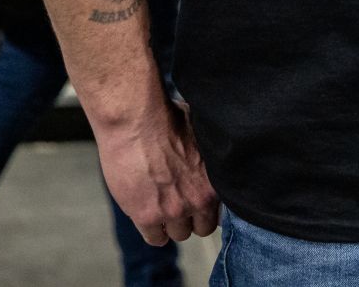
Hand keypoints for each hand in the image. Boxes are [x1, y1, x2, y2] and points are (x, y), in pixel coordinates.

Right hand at [92, 98, 219, 245]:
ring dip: (171, 225)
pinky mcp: (147, 216)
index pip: (222, 212)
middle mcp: (198, 199)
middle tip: (180, 207)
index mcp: (216, 181)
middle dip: (192, 218)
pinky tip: (149, 219)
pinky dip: (153, 232)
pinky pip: (155, 238)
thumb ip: (210, 158)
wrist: (136, 123)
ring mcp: (173, 210)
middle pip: (202, 228)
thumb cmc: (168, 120)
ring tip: (162, 210)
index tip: (199, 203)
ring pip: (179, 234)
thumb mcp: (203, 137)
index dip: (208, 207)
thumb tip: (213, 158)